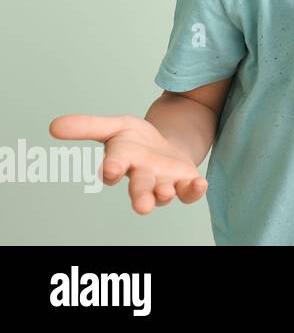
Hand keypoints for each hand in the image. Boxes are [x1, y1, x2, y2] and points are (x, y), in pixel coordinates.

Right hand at [48, 114, 207, 214]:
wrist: (167, 147)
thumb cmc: (136, 141)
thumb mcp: (116, 126)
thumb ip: (88, 126)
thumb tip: (53, 126)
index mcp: (123, 161)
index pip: (115, 167)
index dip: (112, 169)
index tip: (110, 171)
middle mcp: (142, 176)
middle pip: (141, 188)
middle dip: (140, 196)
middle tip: (142, 206)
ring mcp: (164, 181)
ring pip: (164, 193)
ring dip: (165, 194)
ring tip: (165, 192)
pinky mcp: (184, 182)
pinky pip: (189, 192)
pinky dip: (195, 190)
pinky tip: (200, 184)